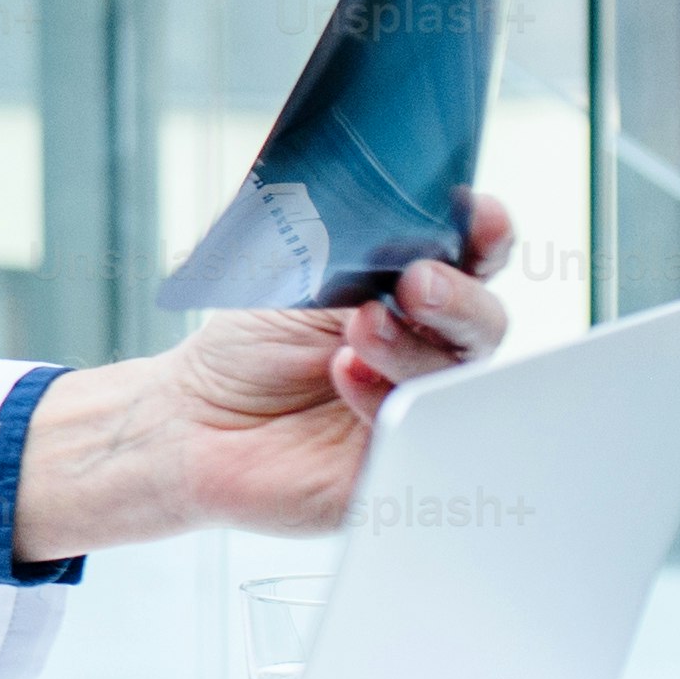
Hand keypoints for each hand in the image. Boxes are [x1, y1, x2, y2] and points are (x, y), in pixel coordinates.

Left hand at [13, 193, 517, 555]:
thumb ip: (356, 249)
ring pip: (454, 381)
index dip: (487, 241)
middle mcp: (425, 351)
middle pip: (480, 325)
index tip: (484, 221)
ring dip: (412, 348)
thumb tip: (397, 213)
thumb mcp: (297, 277)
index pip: (472, 263)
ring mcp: (419, 409)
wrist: (192, 421)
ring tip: (361, 327)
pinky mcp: (399, 464)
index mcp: (411, 297)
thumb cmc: (246, 348)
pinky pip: (420, 439)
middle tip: (418, 283)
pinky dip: (385, 400)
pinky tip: (348, 377)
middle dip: (457, 299)